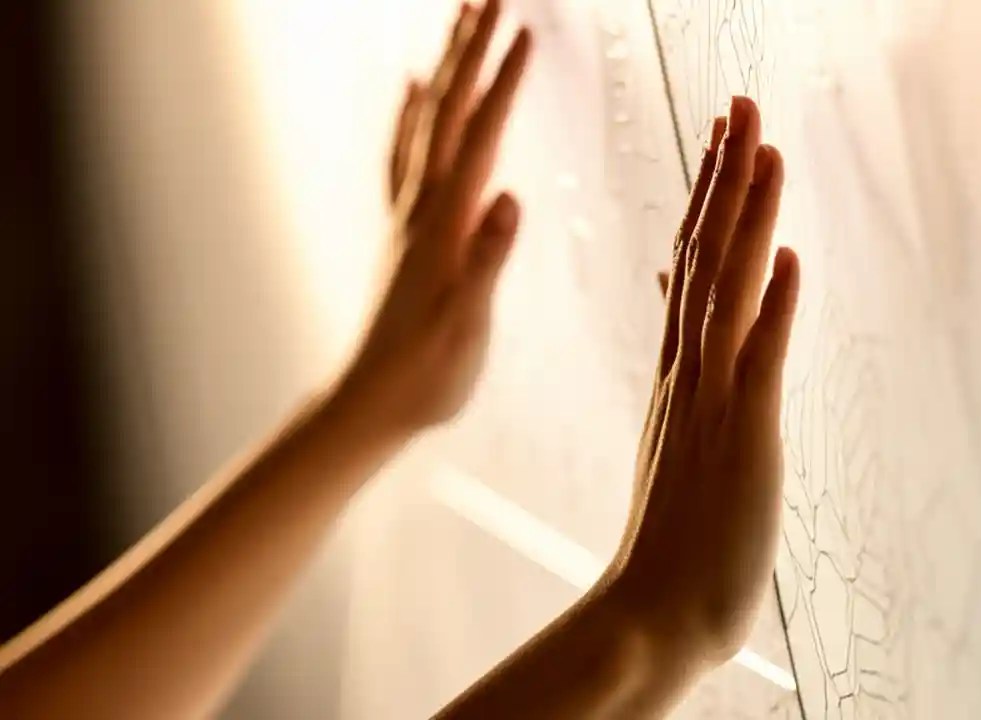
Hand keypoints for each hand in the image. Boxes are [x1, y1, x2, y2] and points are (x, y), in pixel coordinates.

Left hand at [334, 0, 530, 435]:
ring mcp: (408, 215)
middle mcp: (421, 208)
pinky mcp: (404, 231)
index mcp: (444, 225)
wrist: (371, 402)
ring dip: (445, 68)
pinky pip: (403, 155)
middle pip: (447, 113)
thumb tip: (509, 197)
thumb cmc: (427, 373)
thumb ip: (487, 260)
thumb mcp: (466, 324)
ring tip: (458, 21)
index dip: (503, 85)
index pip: (479, 140)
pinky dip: (410, 114)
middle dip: (471, 51)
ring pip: (426, 123)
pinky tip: (413, 89)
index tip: (526, 32)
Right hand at [608, 96, 799, 660]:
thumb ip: (684, 356)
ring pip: (729, 291)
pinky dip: (773, 308)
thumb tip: (682, 289)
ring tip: (763, 148)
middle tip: (741, 103)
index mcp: (678, 370)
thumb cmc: (675, 530)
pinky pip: (759, 363)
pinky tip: (786, 258)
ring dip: (748, 218)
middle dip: (727, 176)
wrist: (653, 614)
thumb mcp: (680, 427)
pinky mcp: (744, 439)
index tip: (723, 134)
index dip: (711, 194)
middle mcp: (690, 371)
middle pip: (706, 255)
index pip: (691, 261)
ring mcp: (713, 401)